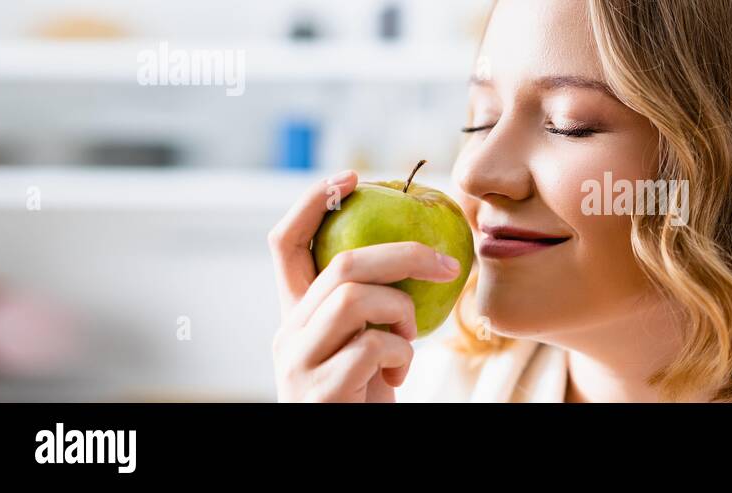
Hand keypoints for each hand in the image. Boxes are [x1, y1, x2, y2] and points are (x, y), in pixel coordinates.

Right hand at [268, 170, 461, 401]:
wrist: (345, 452)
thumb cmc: (363, 399)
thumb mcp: (367, 346)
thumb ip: (373, 309)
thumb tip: (426, 257)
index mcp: (295, 315)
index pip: (284, 243)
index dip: (312, 201)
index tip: (353, 177)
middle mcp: (286, 333)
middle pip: (342, 263)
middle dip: (403, 254)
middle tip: (447, 265)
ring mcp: (296, 362)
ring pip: (354, 298)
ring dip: (402, 313)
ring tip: (408, 344)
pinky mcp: (316, 390)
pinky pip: (371, 348)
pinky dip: (401, 357)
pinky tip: (396, 381)